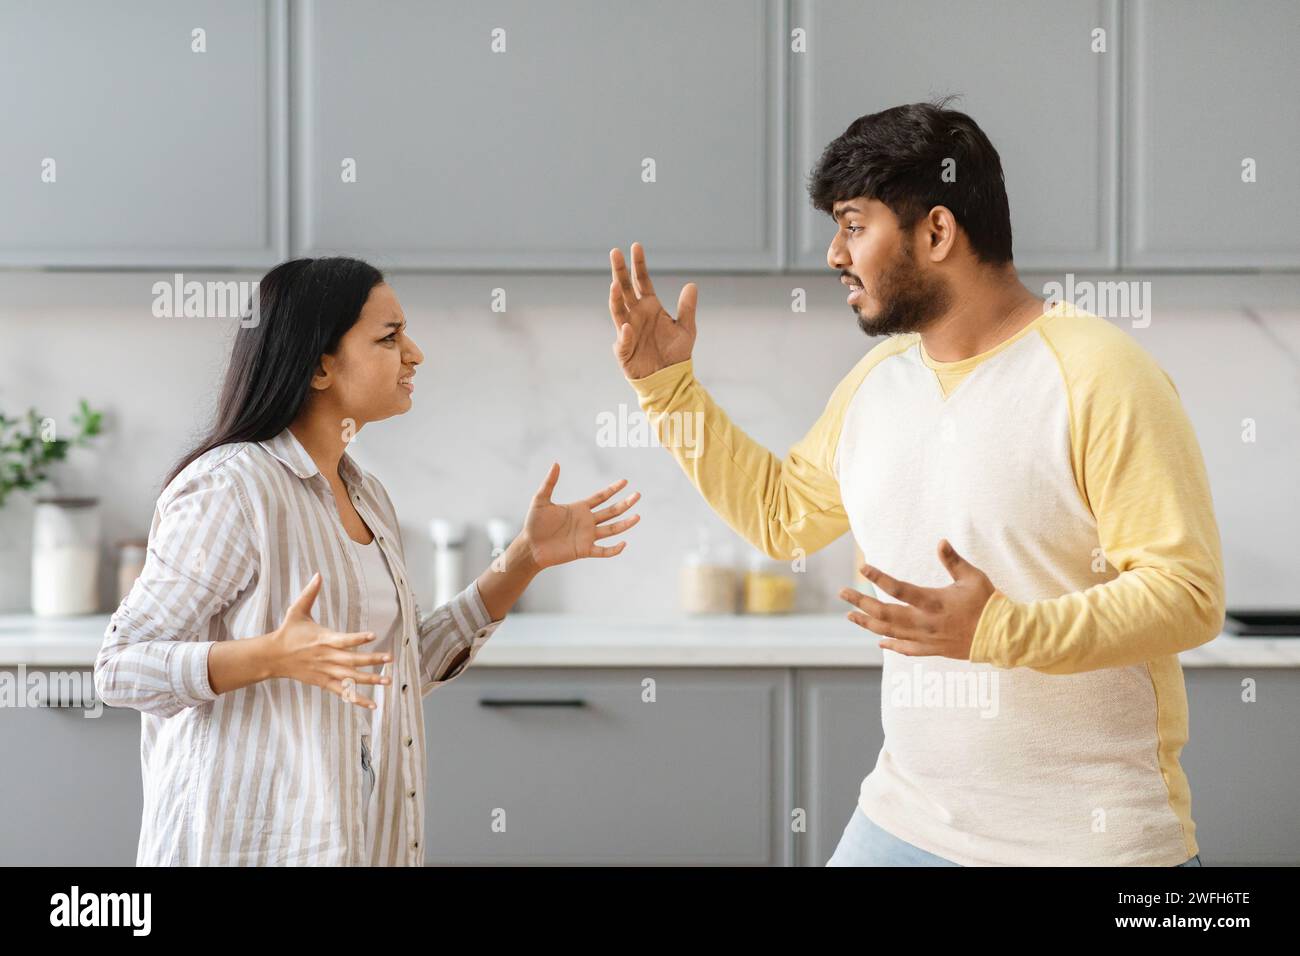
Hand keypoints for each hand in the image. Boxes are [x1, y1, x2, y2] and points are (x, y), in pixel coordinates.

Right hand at [265, 572, 391, 708]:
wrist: (272, 657)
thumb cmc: (287, 632)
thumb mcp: (297, 611)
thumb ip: (309, 593)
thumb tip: (318, 574)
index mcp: (323, 639)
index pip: (343, 639)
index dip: (358, 638)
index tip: (373, 635)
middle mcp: (326, 657)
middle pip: (352, 661)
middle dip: (372, 661)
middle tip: (390, 659)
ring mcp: (325, 672)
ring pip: (350, 678)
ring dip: (369, 680)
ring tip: (387, 681)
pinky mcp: (323, 683)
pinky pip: (343, 692)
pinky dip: (357, 699)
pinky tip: (373, 704)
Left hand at [520, 463, 640, 569]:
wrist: (530, 547)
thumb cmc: (534, 524)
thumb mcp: (540, 500)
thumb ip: (549, 483)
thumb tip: (556, 463)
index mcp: (579, 508)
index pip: (601, 497)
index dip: (613, 489)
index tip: (625, 481)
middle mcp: (587, 522)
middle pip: (611, 511)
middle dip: (625, 503)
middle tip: (638, 495)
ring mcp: (587, 536)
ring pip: (611, 529)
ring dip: (625, 524)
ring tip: (638, 516)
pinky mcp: (584, 550)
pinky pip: (603, 551)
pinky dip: (614, 549)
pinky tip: (623, 544)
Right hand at [608, 241, 696, 379]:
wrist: (670, 378)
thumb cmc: (677, 353)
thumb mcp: (686, 329)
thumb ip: (687, 308)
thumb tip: (692, 285)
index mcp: (650, 307)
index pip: (641, 281)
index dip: (638, 264)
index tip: (636, 246)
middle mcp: (636, 315)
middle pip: (625, 289)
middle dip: (619, 271)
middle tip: (615, 252)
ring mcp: (628, 331)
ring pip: (618, 310)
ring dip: (615, 298)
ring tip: (614, 284)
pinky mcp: (624, 351)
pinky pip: (622, 341)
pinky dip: (624, 334)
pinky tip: (627, 327)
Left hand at [838, 540, 995, 659]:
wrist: (1003, 636)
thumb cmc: (988, 602)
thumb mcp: (972, 577)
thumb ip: (953, 560)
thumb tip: (940, 541)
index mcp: (934, 601)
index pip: (900, 589)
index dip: (879, 578)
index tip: (863, 568)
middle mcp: (926, 622)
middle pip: (885, 613)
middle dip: (861, 603)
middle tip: (842, 593)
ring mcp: (928, 638)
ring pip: (890, 632)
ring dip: (867, 623)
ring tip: (850, 615)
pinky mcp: (933, 650)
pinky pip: (907, 649)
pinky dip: (891, 644)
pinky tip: (878, 641)